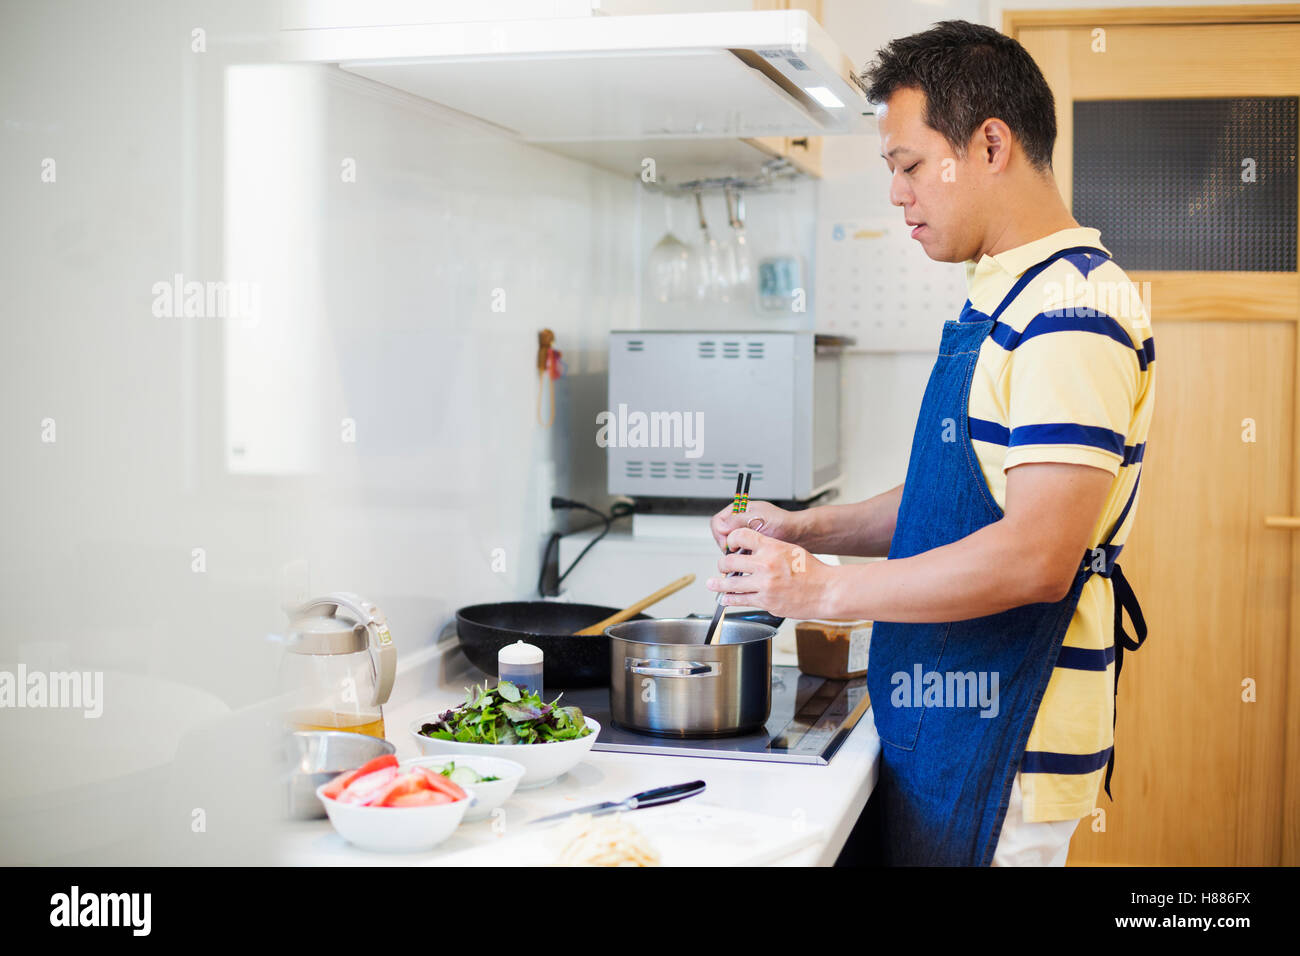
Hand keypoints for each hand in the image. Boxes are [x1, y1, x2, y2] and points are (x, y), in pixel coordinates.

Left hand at [705, 527, 836, 620]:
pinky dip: (730, 599)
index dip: (731, 540)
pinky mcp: (766, 602)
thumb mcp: (791, 549)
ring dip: (718, 584)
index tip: (728, 545)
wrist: (827, 590)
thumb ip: (771, 549)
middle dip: (722, 564)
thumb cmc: (813, 571)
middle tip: (721, 566)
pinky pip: (741, 600)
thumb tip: (755, 550)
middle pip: (730, 561)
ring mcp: (764, 585)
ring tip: (712, 584)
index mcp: (772, 548)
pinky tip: (725, 598)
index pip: (741, 536)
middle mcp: (765, 565)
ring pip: (731, 584)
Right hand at [709, 499, 796, 551]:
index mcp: (738, 510)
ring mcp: (743, 535)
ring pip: (727, 546)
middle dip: (726, 544)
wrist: (797, 534)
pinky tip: (748, 559)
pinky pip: (736, 553)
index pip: (718, 522)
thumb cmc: (782, 522)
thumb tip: (721, 527)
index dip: (720, 534)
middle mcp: (738, 522)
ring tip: (745, 555)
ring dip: (733, 552)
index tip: (728, 543)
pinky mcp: (748, 546)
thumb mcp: (759, 517)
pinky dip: (740, 558)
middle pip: (720, 535)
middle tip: (736, 551)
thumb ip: (738, 520)